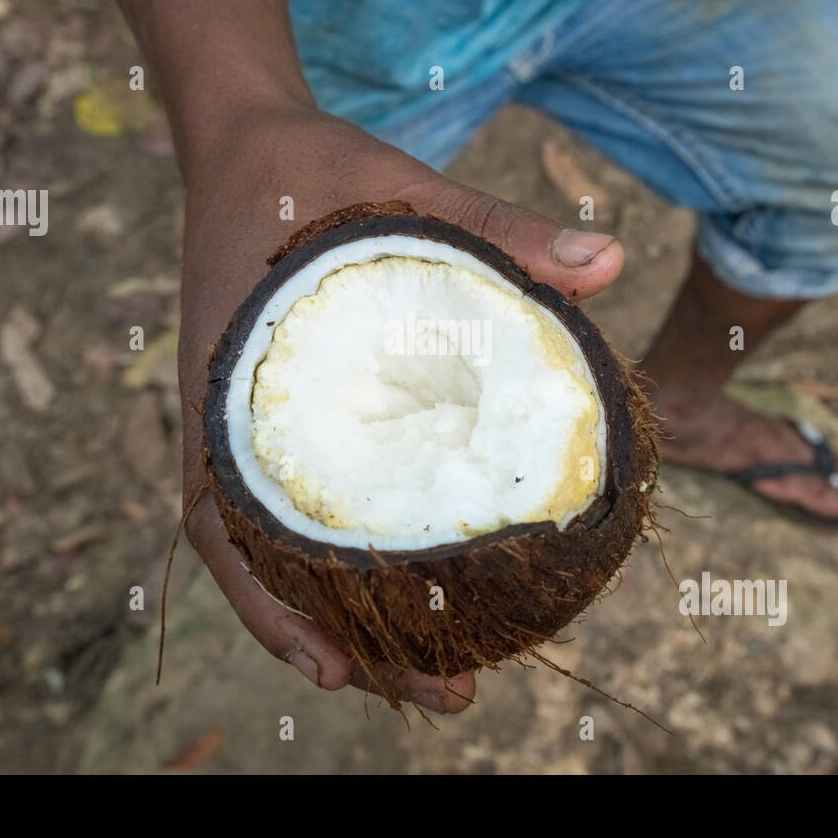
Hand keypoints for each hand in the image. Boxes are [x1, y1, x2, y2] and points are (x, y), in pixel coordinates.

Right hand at [176, 104, 623, 712]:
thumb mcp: (399, 189)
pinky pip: (302, 502)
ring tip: (440, 677)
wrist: (246, 140)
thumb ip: (497, 225)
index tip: (336, 668)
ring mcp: (252, 429)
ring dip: (349, 615)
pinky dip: (344, 555)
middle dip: (341, 640)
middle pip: (265, 564)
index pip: (226, 521)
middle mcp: (229, 426)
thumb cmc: (310, 170)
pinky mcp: (283, 420)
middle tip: (441, 697)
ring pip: (285, 548)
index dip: (270, 606)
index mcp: (230, 388)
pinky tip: (412, 581)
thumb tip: (612, 258)